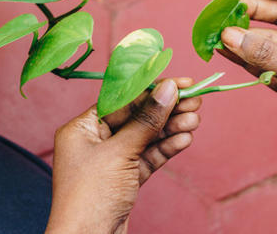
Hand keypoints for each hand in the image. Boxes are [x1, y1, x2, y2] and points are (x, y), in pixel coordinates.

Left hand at [44, 78, 201, 233]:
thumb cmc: (91, 195)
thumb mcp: (120, 153)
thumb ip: (146, 121)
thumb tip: (168, 89)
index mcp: (81, 128)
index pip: (120, 101)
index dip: (150, 90)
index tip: (179, 82)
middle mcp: (93, 142)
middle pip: (135, 118)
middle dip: (165, 109)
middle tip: (196, 101)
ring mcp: (109, 161)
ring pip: (144, 139)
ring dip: (170, 128)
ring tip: (195, 119)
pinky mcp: (124, 180)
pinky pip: (147, 158)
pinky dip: (166, 148)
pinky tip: (184, 138)